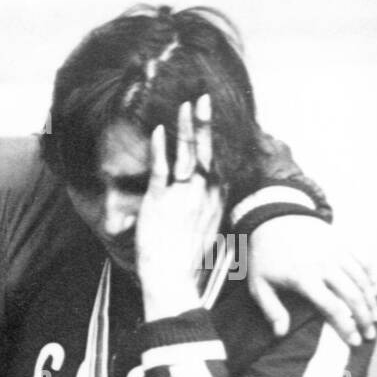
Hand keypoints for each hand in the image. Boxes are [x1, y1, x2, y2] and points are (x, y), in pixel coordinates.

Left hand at [135, 96, 221, 319]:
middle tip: (204, 99)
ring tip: (186, 105)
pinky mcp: (160, 201)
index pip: (216, 164)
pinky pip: (161, 168)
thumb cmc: (186, 261)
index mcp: (215, 201)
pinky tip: (159, 130)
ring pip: (187, 154)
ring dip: (187, 127)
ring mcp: (182, 196)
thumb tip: (208, 209)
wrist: (172, 277)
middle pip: (207, 151)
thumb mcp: (206, 233)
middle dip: (206, 123)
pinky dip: (161, 148)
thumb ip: (207, 214)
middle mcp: (203, 194)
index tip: (211, 122)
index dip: (214, 141)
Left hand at [248, 216, 376, 344]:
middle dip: (364, 318)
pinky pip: (365, 263)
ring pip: (363, 280)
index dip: (346, 326)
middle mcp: (325, 265)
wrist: (275, 220)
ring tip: (375, 320)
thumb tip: (280, 333)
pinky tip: (376, 293)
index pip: (332, 306)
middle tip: (368, 335)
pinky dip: (373, 279)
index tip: (353, 341)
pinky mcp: (344, 244)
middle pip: (354, 295)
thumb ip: (271, 310)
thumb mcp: (259, 284)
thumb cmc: (265, 257)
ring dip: (373, 302)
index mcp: (304, 277)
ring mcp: (337, 253)